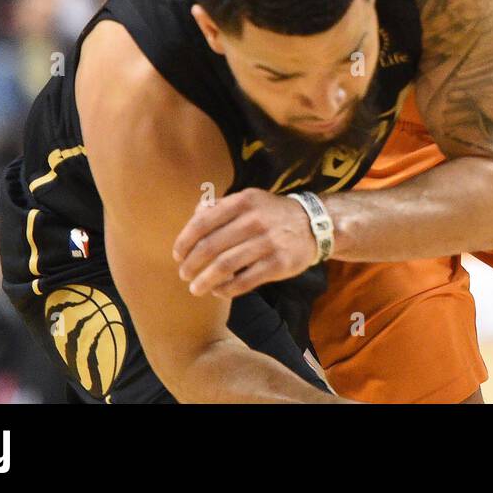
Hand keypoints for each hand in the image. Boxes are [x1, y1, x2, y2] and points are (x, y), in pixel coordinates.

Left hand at [173, 189, 319, 297]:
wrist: (314, 224)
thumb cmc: (273, 214)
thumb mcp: (250, 201)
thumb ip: (221, 207)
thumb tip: (194, 216)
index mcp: (243, 201)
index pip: (203, 222)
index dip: (185, 241)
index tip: (177, 255)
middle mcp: (255, 219)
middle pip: (211, 246)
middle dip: (191, 264)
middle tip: (184, 275)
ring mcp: (268, 242)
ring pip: (225, 266)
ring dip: (205, 280)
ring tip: (196, 288)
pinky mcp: (279, 263)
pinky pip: (245, 281)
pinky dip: (227, 289)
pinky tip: (219, 292)